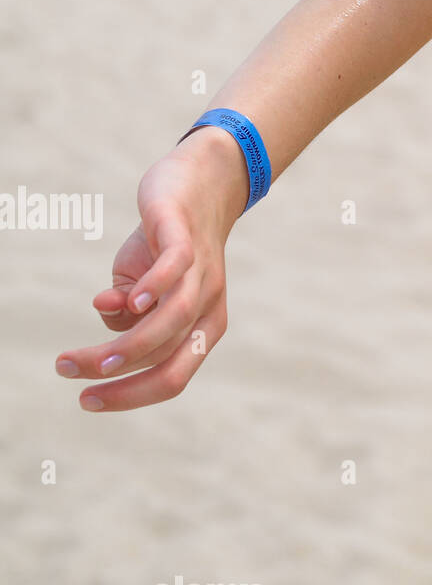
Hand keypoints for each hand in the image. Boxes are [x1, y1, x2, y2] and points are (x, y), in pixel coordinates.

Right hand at [53, 128, 246, 410]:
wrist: (199, 183)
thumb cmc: (167, 245)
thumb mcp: (141, 287)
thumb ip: (125, 313)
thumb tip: (106, 313)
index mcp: (204, 325)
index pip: (172, 377)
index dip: (130, 395)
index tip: (85, 401)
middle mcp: (209, 302)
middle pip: (172, 357)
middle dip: (120, 377)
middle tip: (70, 373)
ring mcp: (202, 268)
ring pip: (174, 318)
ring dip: (128, 343)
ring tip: (85, 358)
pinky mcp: (186, 233)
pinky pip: (178, 265)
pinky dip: (156, 285)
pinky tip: (128, 301)